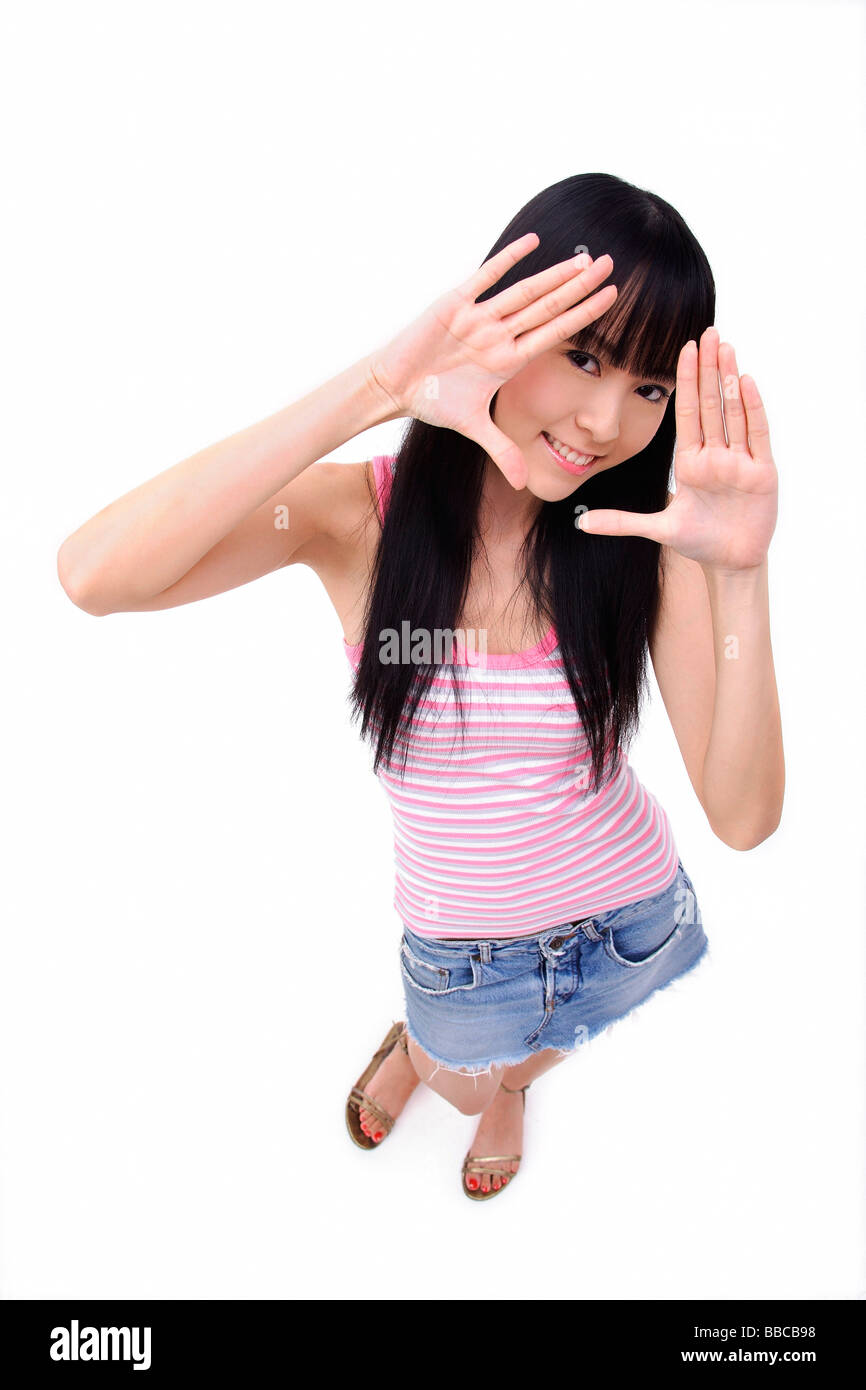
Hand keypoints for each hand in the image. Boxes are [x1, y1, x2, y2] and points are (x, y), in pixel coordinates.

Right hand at [365, 234, 617, 488]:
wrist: (396, 386)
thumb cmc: (433, 400)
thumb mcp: (473, 427)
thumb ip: (501, 450)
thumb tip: (520, 484)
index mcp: (508, 358)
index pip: (555, 333)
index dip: (583, 316)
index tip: (612, 299)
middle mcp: (500, 333)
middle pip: (548, 306)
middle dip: (579, 287)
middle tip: (610, 264)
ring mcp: (480, 317)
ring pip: (524, 291)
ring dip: (554, 275)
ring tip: (584, 258)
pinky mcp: (455, 305)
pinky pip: (485, 278)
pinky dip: (507, 260)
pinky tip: (533, 242)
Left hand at [577, 327, 777, 571]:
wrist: (730, 561)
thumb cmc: (698, 541)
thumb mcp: (656, 528)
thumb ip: (620, 521)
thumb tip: (580, 522)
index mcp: (692, 461)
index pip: (687, 412)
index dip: (686, 380)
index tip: (684, 348)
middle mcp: (716, 455)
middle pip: (711, 404)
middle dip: (709, 368)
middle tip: (708, 332)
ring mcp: (740, 461)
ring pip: (734, 412)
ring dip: (730, 379)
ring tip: (727, 347)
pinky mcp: (762, 473)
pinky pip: (756, 434)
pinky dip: (752, 408)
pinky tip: (747, 380)